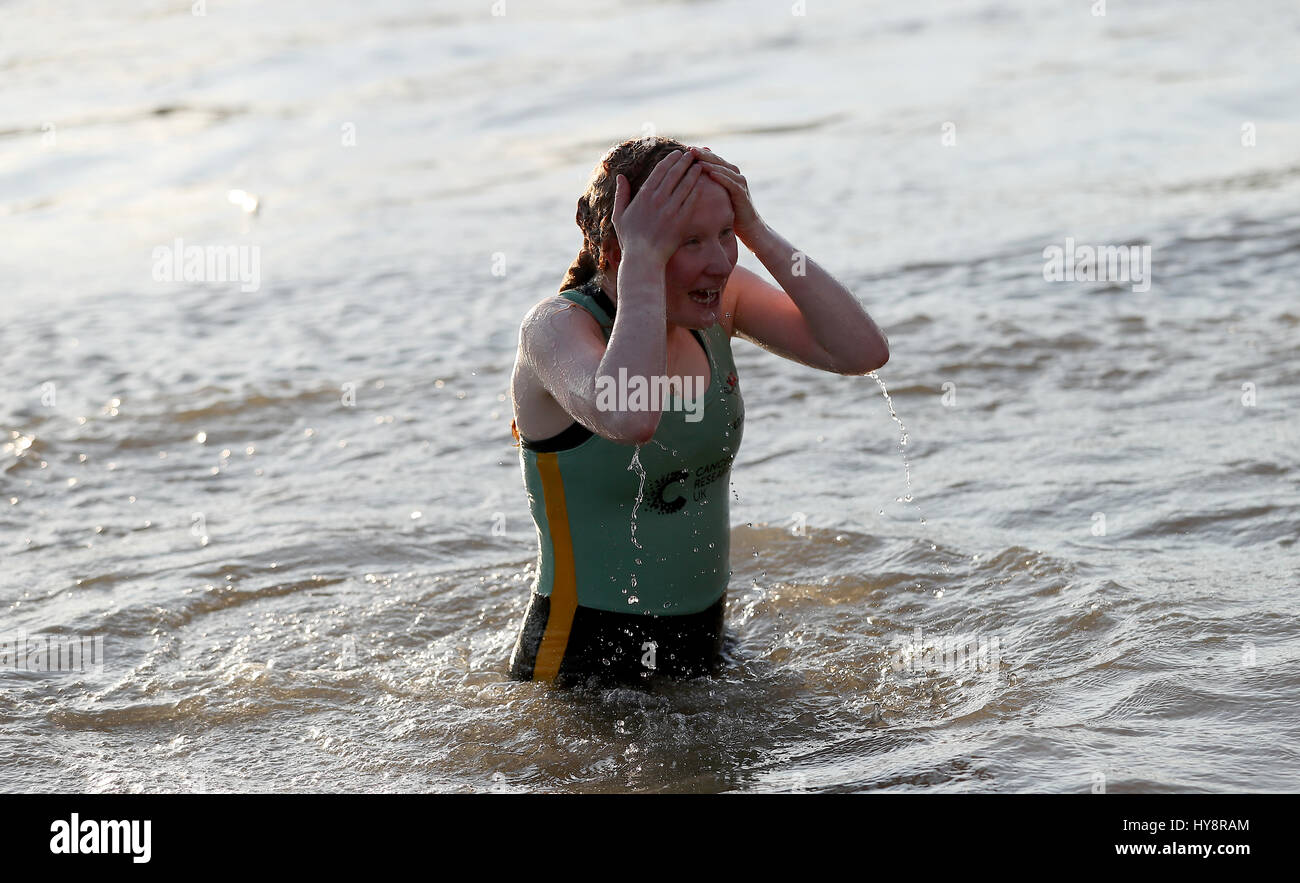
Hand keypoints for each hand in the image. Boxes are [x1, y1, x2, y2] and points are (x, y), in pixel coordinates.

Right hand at [610, 149, 707, 266]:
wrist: (643, 259)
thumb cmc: (630, 239)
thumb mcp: (619, 216)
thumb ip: (621, 194)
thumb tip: (620, 176)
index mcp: (643, 196)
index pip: (659, 171)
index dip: (670, 160)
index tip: (677, 154)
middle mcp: (658, 200)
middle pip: (674, 174)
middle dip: (684, 161)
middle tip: (692, 153)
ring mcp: (671, 210)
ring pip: (685, 185)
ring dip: (693, 172)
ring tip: (700, 164)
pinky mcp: (681, 220)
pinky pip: (691, 201)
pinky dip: (697, 189)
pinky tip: (702, 183)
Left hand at [690, 146, 764, 244]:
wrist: (747, 227)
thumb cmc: (728, 212)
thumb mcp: (714, 196)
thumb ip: (706, 185)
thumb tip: (688, 179)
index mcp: (726, 173)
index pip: (711, 158)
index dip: (700, 153)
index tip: (685, 148)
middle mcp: (734, 174)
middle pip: (717, 160)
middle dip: (703, 154)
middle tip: (690, 149)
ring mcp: (739, 183)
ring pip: (723, 169)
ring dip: (710, 163)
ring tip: (697, 159)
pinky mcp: (742, 193)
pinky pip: (730, 183)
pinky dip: (721, 177)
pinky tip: (711, 173)